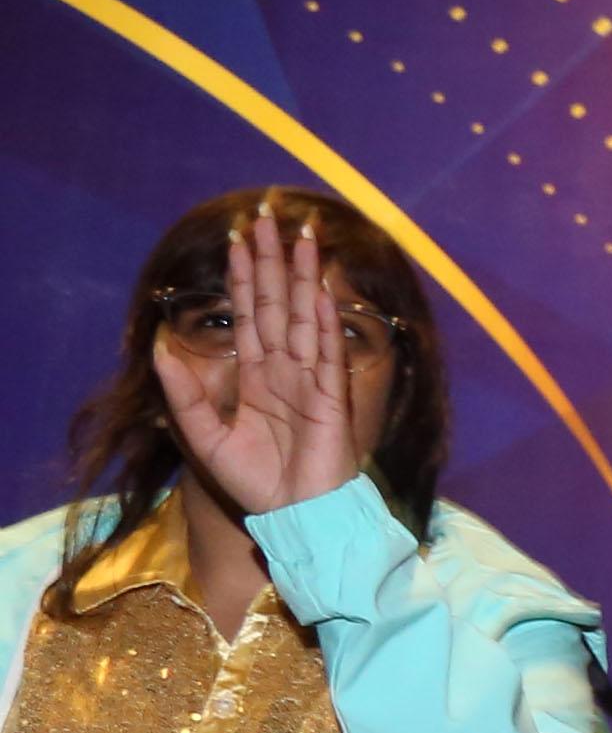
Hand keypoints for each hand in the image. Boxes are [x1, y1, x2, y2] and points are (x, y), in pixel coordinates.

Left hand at [155, 200, 368, 522]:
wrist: (297, 517)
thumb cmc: (257, 484)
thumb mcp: (204, 436)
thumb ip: (185, 392)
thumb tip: (160, 345)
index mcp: (259, 376)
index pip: (250, 314)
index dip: (244, 276)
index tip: (240, 238)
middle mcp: (286, 369)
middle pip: (277, 302)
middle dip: (273, 258)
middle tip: (269, 215)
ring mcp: (311, 380)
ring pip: (303, 315)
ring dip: (302, 274)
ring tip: (302, 235)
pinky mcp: (331, 398)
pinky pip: (325, 351)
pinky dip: (322, 320)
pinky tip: (318, 289)